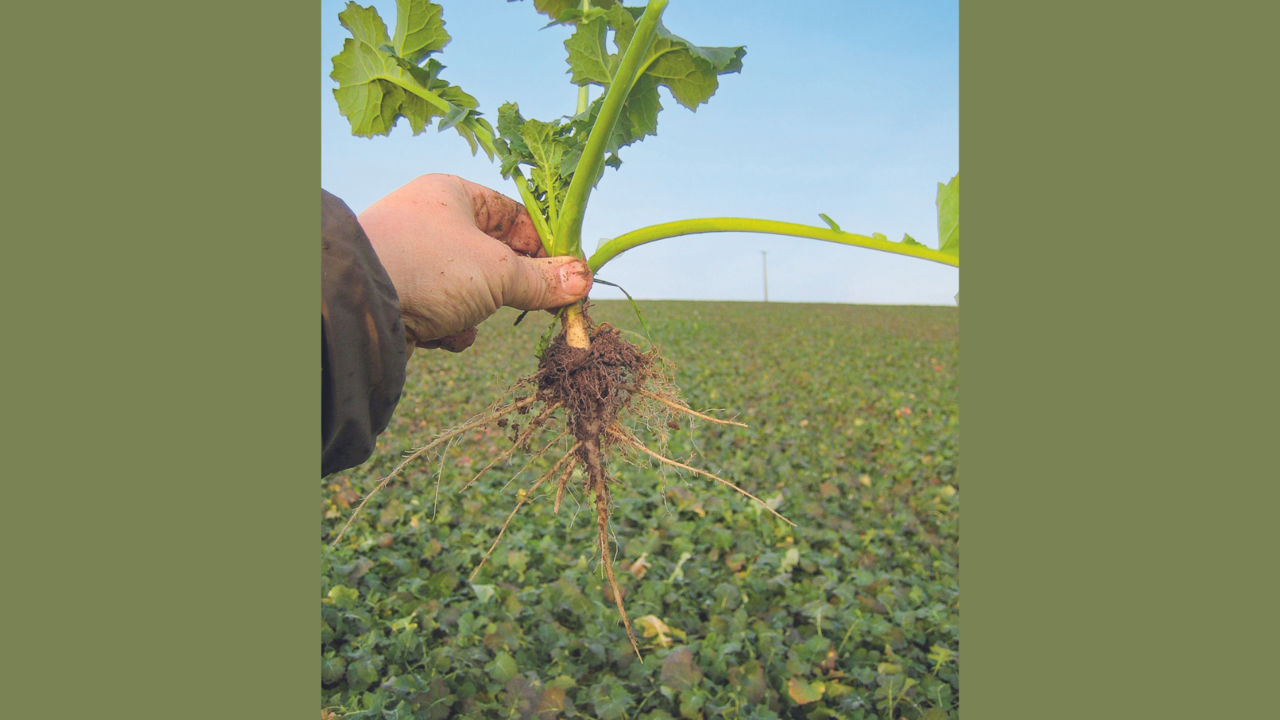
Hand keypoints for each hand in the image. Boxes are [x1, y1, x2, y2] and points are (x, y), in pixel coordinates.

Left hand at [358, 174, 592, 354]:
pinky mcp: (405, 296)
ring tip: (466, 316)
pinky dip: (451, 327)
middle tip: (544, 307)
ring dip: (478, 310)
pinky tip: (439, 333)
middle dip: (513, 285)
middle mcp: (433, 222)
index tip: (570, 276)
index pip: (516, 216)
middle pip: (496, 255)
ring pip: (472, 288)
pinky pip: (446, 312)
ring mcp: (416, 260)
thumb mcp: (498, 271)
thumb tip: (582, 279)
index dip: (546, 246)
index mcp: (453, 194)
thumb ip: (542, 279)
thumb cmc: (428, 268)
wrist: (356, 307)